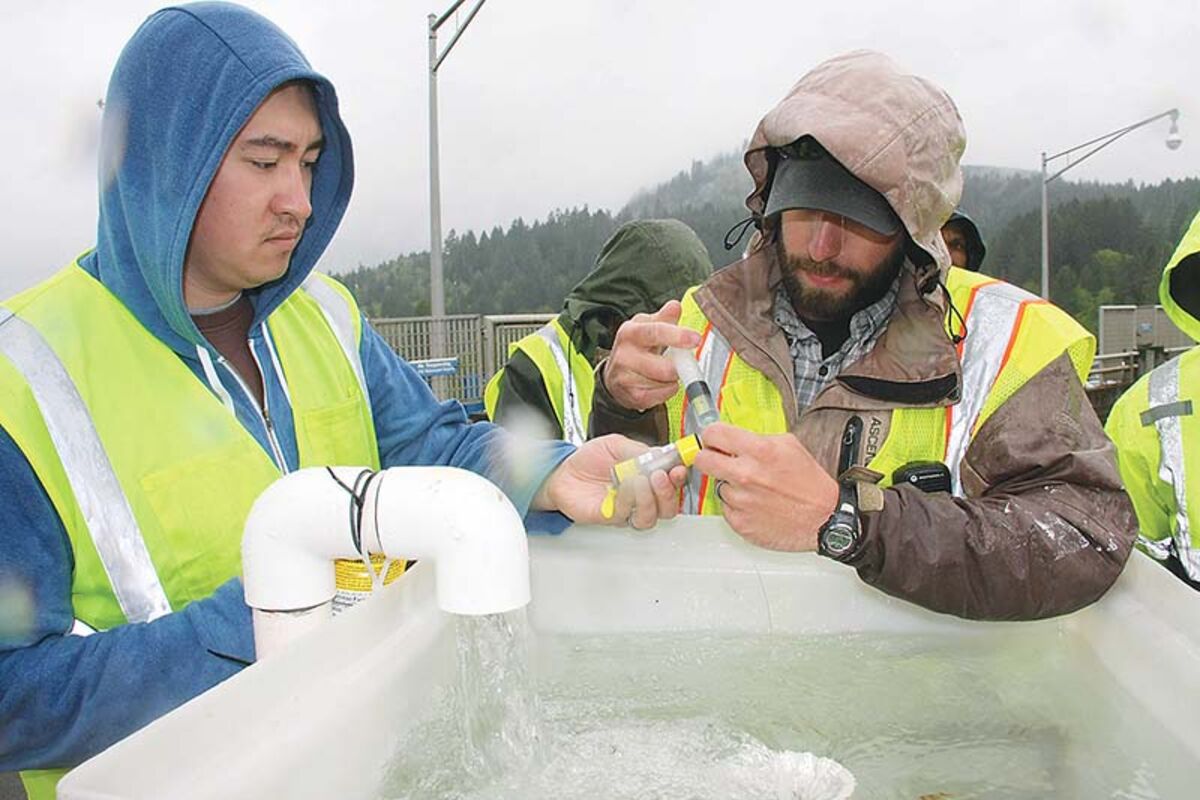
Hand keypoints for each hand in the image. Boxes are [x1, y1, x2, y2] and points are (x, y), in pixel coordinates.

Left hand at [533, 434, 687, 528]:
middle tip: (662, 476)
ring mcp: (626, 509)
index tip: (680, 467)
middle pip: (668, 508)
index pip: (674, 484)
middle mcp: (641, 497)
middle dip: (669, 492)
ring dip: (649, 499)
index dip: (680, 477)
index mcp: (648, 477)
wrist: (562, 471)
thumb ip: (639, 450)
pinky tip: (622, 486)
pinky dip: (627, 500)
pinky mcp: (609, 517)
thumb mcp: (616, 445)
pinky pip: (625, 516)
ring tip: (639, 481)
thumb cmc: (590, 459)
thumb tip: (662, 454)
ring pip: (650, 517)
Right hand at [601, 300, 700, 410]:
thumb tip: (675, 306)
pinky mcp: (631, 396)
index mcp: (630, 332)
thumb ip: (664, 318)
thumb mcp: (647, 326)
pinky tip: (660, 384)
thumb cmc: (637, 347)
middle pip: (663, 367)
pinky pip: (660, 396)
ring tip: (665, 371)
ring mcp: (624, 377)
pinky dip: (667, 391)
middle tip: (679, 361)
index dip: (677, 336)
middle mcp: (623, 354)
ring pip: (664, 382)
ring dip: (672, 378)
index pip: (655, 332)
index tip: (695, 339)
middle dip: (678, 366)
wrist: (615, 374)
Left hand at [691, 422, 837, 550]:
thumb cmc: (810, 483)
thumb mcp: (789, 445)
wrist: (823, 517)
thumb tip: (733, 437)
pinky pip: (726, 507)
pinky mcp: (739, 522)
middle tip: (718, 460)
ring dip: (730, 485)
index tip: (713, 439)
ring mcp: (741, 500)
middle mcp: (746, 475)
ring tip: (754, 488)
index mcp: (759, 451)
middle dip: (708, 457)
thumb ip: (757, 439)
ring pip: (717, 485)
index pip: (713, 434)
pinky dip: (737, 505)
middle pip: (702, 459)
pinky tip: (756, 504)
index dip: (712, 436)